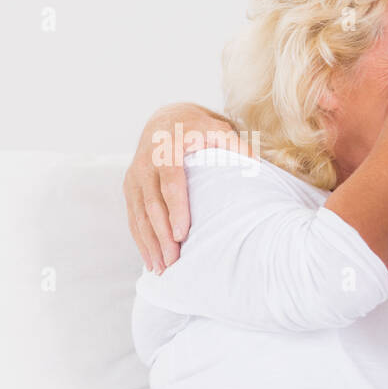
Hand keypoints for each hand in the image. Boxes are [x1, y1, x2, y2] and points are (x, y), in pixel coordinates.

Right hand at [124, 102, 240, 271]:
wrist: (167, 119)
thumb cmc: (198, 128)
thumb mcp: (217, 128)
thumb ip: (234, 143)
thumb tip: (255, 162)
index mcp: (166, 149)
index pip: (170, 182)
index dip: (175, 209)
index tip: (181, 234)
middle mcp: (144, 163)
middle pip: (152, 205)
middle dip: (161, 236)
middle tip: (174, 262)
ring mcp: (134, 177)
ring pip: (139, 215)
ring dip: (149, 243)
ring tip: (161, 269)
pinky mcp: (130, 187)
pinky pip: (133, 217)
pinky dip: (140, 240)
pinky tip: (150, 260)